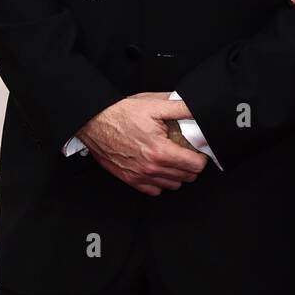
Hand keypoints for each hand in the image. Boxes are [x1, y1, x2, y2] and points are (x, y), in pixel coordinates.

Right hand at [78, 93, 208, 195]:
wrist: (93, 121)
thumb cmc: (121, 112)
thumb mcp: (154, 104)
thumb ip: (181, 108)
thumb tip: (199, 110)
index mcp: (161, 151)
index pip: (195, 166)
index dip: (201, 157)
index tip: (198, 150)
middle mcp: (151, 168)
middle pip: (186, 177)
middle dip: (191, 165)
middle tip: (187, 152)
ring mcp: (140, 176)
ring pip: (172, 185)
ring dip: (177, 174)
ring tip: (174, 160)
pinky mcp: (129, 179)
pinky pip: (154, 190)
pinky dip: (160, 182)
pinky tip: (159, 168)